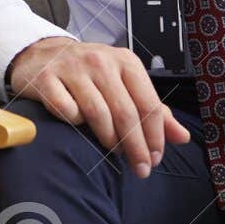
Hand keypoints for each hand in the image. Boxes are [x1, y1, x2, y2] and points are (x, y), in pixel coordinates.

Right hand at [7, 37, 190, 177]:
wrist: (42, 54)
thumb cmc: (89, 74)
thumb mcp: (124, 83)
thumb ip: (153, 110)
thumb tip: (182, 137)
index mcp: (125, 61)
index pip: (148, 104)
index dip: (155, 137)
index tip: (155, 159)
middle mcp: (100, 61)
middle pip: (126, 112)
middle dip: (136, 147)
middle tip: (140, 169)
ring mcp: (72, 68)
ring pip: (97, 114)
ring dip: (109, 140)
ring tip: (113, 151)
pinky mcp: (47, 79)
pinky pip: (66, 111)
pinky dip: (74, 123)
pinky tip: (77, 126)